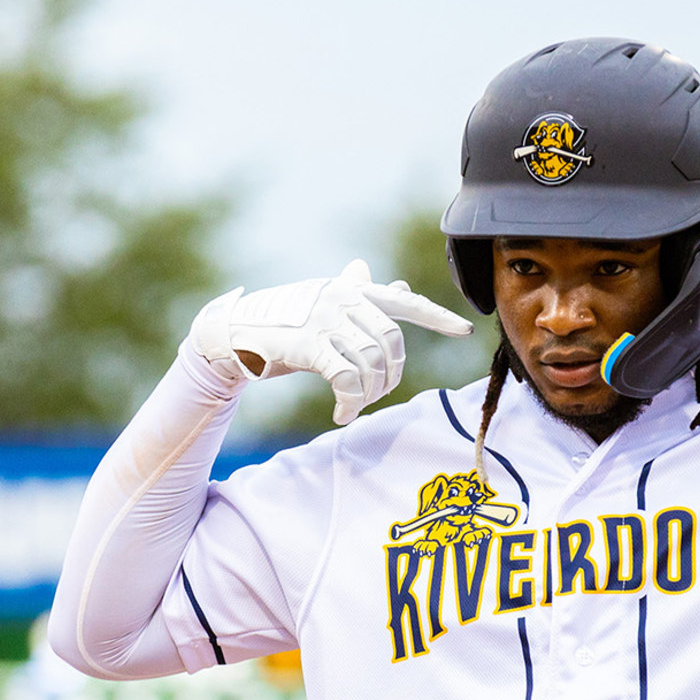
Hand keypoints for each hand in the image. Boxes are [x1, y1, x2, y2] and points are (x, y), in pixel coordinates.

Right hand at [186, 259, 472, 424]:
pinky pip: (347, 379)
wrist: (235, 332)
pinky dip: (350, 403)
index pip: (404, 302)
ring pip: (372, 363)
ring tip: (354, 406)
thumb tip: (395, 284)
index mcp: (352, 290)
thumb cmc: (284, 321)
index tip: (464, 331)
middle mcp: (342, 298)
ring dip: (369, 394)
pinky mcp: (309, 344)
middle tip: (377, 394)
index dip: (436, 317)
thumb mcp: (325, 304)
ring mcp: (326, 319)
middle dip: (392, 375)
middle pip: (392, 342)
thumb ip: (360, 296)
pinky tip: (341, 415)